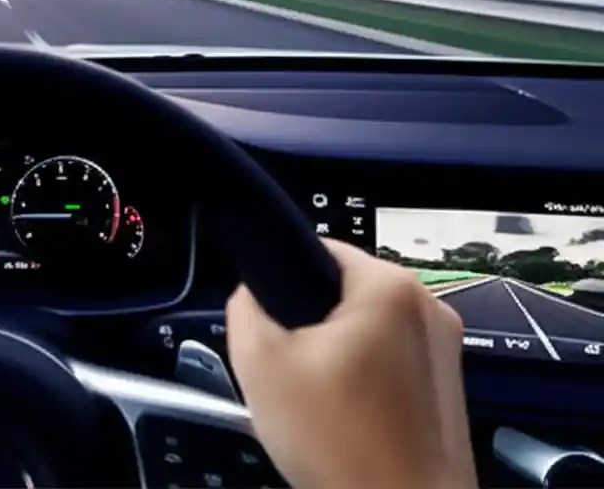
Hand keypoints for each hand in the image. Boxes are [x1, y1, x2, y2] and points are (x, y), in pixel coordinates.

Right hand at [227, 239, 476, 488]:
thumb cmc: (340, 443)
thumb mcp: (260, 365)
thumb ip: (244, 308)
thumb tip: (252, 295)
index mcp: (390, 286)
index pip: (316, 249)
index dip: (279, 284)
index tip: (269, 328)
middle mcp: (430, 308)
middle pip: (341, 294)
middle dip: (307, 328)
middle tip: (288, 373)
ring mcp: (446, 351)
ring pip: (364, 332)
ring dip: (333, 358)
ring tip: (317, 403)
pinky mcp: (447, 389)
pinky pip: (387, 365)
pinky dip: (361, 384)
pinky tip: (344, 422)